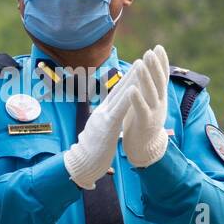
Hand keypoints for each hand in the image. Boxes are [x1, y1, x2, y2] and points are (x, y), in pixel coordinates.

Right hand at [63, 68, 136, 188]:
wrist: (80, 164)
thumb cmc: (90, 152)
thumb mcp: (99, 132)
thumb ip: (104, 123)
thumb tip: (109, 119)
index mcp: (103, 114)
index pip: (116, 94)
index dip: (127, 80)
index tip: (137, 68)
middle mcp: (103, 111)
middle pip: (119, 88)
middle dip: (131, 73)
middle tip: (143, 58)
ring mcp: (104, 117)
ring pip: (119, 94)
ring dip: (131, 79)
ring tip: (141, 65)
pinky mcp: (107, 126)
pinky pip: (119, 109)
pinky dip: (127, 98)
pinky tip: (134, 88)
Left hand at [122, 45, 170, 167]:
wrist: (143, 149)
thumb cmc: (142, 121)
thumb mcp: (148, 101)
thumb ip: (148, 87)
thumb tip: (147, 69)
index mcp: (159, 97)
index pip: (162, 76)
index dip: (161, 62)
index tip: (158, 47)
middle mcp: (160, 103)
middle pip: (159, 81)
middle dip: (155, 66)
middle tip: (150, 52)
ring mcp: (154, 113)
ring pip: (151, 93)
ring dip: (145, 77)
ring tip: (140, 63)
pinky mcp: (145, 124)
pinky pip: (141, 110)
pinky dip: (137, 99)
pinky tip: (131, 89)